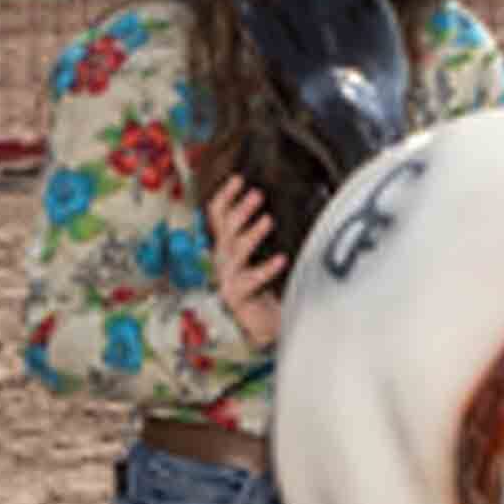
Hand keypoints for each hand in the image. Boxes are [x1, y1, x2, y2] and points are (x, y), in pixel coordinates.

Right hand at [205, 175, 287, 350]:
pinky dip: (266, 268)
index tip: (239, 179)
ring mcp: (228, 277)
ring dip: (252, 234)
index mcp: (226, 246)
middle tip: (257, 194)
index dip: (226, 197)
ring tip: (268, 220)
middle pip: (227, 230)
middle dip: (241, 210)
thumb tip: (284, 204)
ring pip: (237, 251)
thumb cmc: (261, 286)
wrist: (258, 324)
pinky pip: (251, 279)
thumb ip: (261, 234)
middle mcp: (224, 259)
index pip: (219, 216)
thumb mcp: (258, 255)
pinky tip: (281, 260)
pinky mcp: (237, 296)